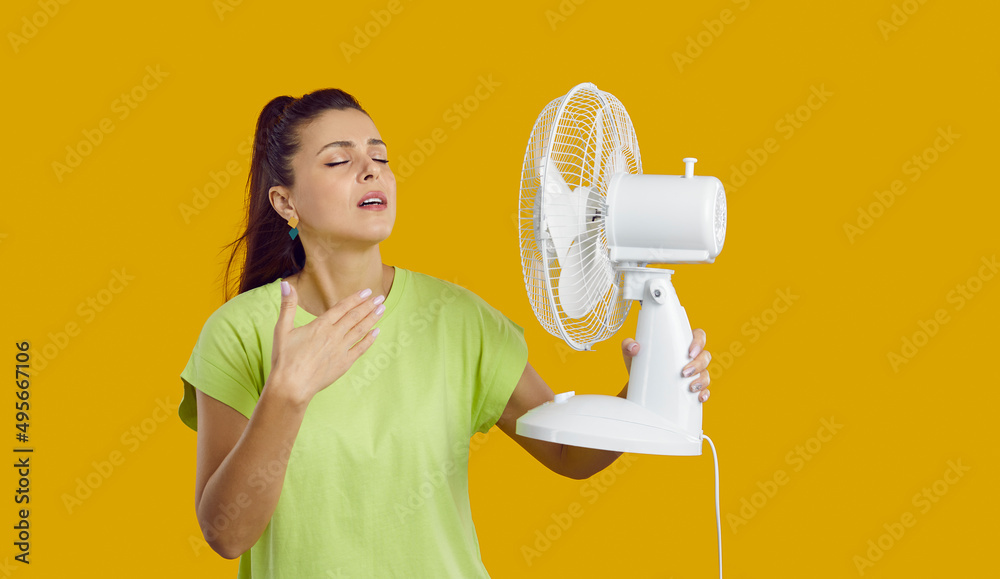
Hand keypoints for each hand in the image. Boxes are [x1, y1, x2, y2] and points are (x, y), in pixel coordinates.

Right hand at [268, 281, 383, 403]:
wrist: (291, 386)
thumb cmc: (284, 359)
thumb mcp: (282, 329)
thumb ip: (287, 306)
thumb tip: (285, 284)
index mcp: (320, 325)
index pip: (342, 307)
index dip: (356, 298)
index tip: (367, 292)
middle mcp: (333, 335)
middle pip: (355, 317)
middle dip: (368, 306)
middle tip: (380, 298)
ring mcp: (341, 350)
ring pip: (360, 330)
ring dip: (372, 319)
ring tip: (382, 310)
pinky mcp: (344, 364)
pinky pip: (360, 349)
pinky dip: (369, 340)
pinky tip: (376, 332)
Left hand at [621, 328, 711, 402]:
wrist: (640, 388)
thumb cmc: (641, 366)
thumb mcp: (633, 355)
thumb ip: (629, 346)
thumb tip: (634, 346)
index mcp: (681, 344)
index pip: (698, 336)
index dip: (699, 341)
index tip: (690, 351)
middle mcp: (690, 358)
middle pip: (705, 356)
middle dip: (698, 364)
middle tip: (684, 372)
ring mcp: (694, 373)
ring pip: (706, 374)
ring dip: (701, 380)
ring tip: (690, 387)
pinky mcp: (693, 388)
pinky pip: (705, 390)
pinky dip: (704, 393)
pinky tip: (699, 396)